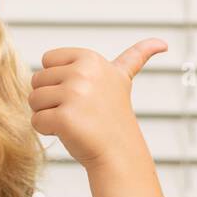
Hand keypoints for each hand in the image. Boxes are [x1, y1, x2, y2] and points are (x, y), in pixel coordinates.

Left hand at [28, 40, 167, 168]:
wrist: (119, 153)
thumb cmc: (112, 117)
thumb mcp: (122, 79)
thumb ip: (136, 57)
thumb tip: (162, 42)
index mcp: (90, 58)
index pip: (47, 61)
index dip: (57, 80)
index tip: (81, 92)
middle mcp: (82, 72)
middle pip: (37, 80)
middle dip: (51, 98)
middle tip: (78, 111)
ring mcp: (73, 94)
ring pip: (34, 100)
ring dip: (48, 114)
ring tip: (75, 121)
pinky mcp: (64, 117)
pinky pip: (36, 120)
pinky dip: (47, 130)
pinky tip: (69, 133)